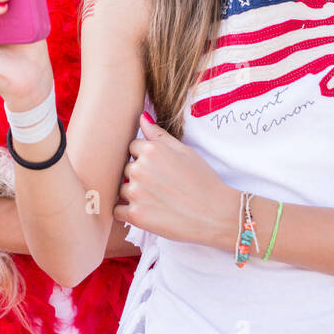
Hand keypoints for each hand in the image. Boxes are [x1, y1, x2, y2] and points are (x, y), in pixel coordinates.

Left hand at [114, 113, 238, 250]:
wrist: (215, 214)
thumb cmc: (203, 181)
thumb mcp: (185, 151)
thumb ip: (160, 135)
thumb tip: (141, 118)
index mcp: (151, 150)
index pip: (132, 148)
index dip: (145, 159)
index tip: (160, 170)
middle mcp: (139, 169)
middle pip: (126, 169)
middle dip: (139, 176)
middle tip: (161, 187)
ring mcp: (135, 192)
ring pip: (121, 189)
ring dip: (133, 195)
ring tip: (157, 200)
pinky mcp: (135, 215)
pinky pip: (118, 210)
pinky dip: (128, 213)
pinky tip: (146, 212)